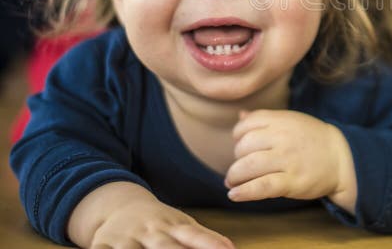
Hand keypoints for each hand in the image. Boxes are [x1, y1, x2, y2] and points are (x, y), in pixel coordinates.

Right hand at [68, 182, 233, 248]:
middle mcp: (150, 231)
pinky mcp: (102, 245)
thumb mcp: (182, 226)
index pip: (194, 235)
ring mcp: (125, 238)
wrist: (119, 206)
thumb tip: (231, 248)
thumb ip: (205, 239)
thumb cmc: (159, 223)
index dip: (210, 244)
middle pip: (164, 246)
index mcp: (173, 226)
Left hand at [225, 110, 356, 212]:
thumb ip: (266, 119)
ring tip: (233, 182)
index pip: (246, 125)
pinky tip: (234, 195)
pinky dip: (244, 192)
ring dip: (235, 176)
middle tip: (240, 168)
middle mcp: (282, 138)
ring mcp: (287, 159)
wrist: (343, 158)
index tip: (241, 146)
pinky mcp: (292, 181)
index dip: (237, 136)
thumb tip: (240, 115)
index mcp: (281, 121)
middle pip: (244, 146)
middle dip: (236, 159)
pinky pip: (262, 186)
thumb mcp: (292, 121)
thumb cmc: (314, 140)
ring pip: (249, 166)